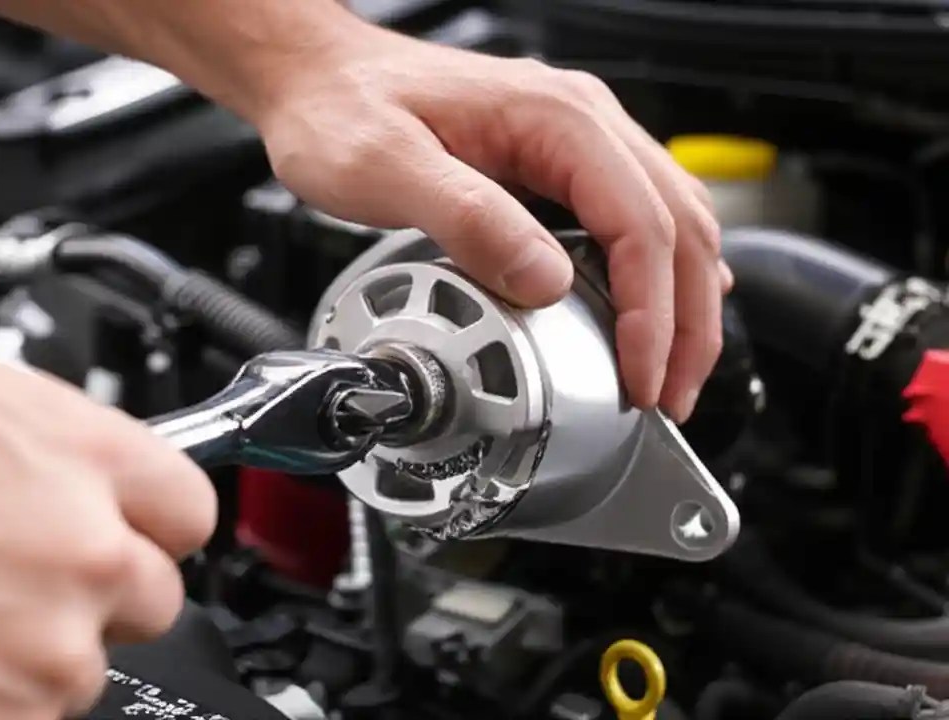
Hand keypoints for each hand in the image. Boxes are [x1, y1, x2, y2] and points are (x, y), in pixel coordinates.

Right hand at [0, 326, 215, 719]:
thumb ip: (27, 419)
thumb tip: (57, 442)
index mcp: (75, 455)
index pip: (188, 505)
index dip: (153, 516)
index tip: (128, 525)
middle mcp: (79, 557)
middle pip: (150, 593)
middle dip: (94, 585)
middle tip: (15, 570)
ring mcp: (39, 655)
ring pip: (81, 665)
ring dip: (29, 645)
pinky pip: (20, 715)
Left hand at [254, 29, 730, 421]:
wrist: (317, 76)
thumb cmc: (342, 108)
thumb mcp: (386, 168)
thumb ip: (470, 221)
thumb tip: (546, 283)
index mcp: (555, 119)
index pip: (641, 225)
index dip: (653, 312)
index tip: (641, 375)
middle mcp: (580, 120)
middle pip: (680, 226)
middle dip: (687, 321)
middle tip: (672, 394)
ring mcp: (573, 137)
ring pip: (670, 220)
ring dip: (682, 301)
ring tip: (668, 371)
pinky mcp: (555, 159)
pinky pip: (634, 214)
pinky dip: (658, 271)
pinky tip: (657, 308)